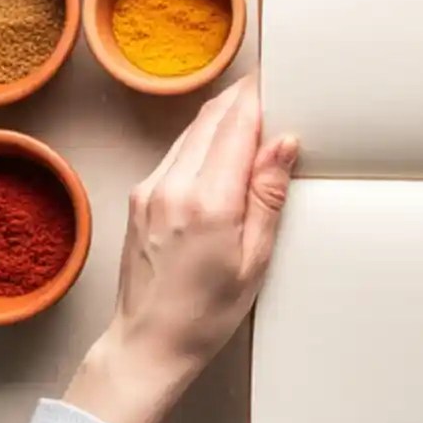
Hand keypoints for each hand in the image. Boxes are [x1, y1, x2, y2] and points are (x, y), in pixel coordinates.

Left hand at [64, 77, 298, 422]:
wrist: (148, 344)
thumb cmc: (206, 314)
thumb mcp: (254, 259)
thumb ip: (268, 195)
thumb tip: (283, 142)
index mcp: (207, 202)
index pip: (236, 124)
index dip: (259, 95)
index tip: (279, 77)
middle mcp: (171, 185)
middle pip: (211, 118)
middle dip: (244, 99)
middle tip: (275, 89)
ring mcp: (149, 188)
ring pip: (192, 131)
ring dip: (224, 117)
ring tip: (256, 116)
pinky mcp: (139, 196)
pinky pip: (177, 152)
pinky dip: (204, 140)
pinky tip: (225, 150)